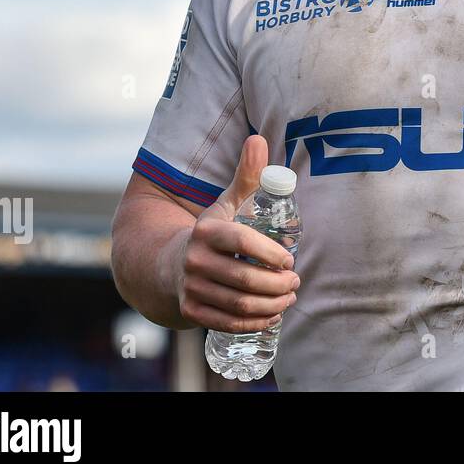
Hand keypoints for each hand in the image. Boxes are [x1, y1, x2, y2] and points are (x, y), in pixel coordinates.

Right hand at [173, 135, 299, 332]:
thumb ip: (247, 175)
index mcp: (206, 231)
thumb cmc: (212, 232)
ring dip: (272, 305)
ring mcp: (190, 288)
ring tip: (289, 298)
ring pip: (239, 304)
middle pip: (245, 279)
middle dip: (278, 285)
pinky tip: (273, 316)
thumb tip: (259, 139)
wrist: (168, 265)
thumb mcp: (226, 204)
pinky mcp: (191, 311)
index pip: (242, 241)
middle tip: (295, 283)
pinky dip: (255, 323)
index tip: (290, 261)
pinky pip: (227, 323)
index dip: (270, 253)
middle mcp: (193, 260)